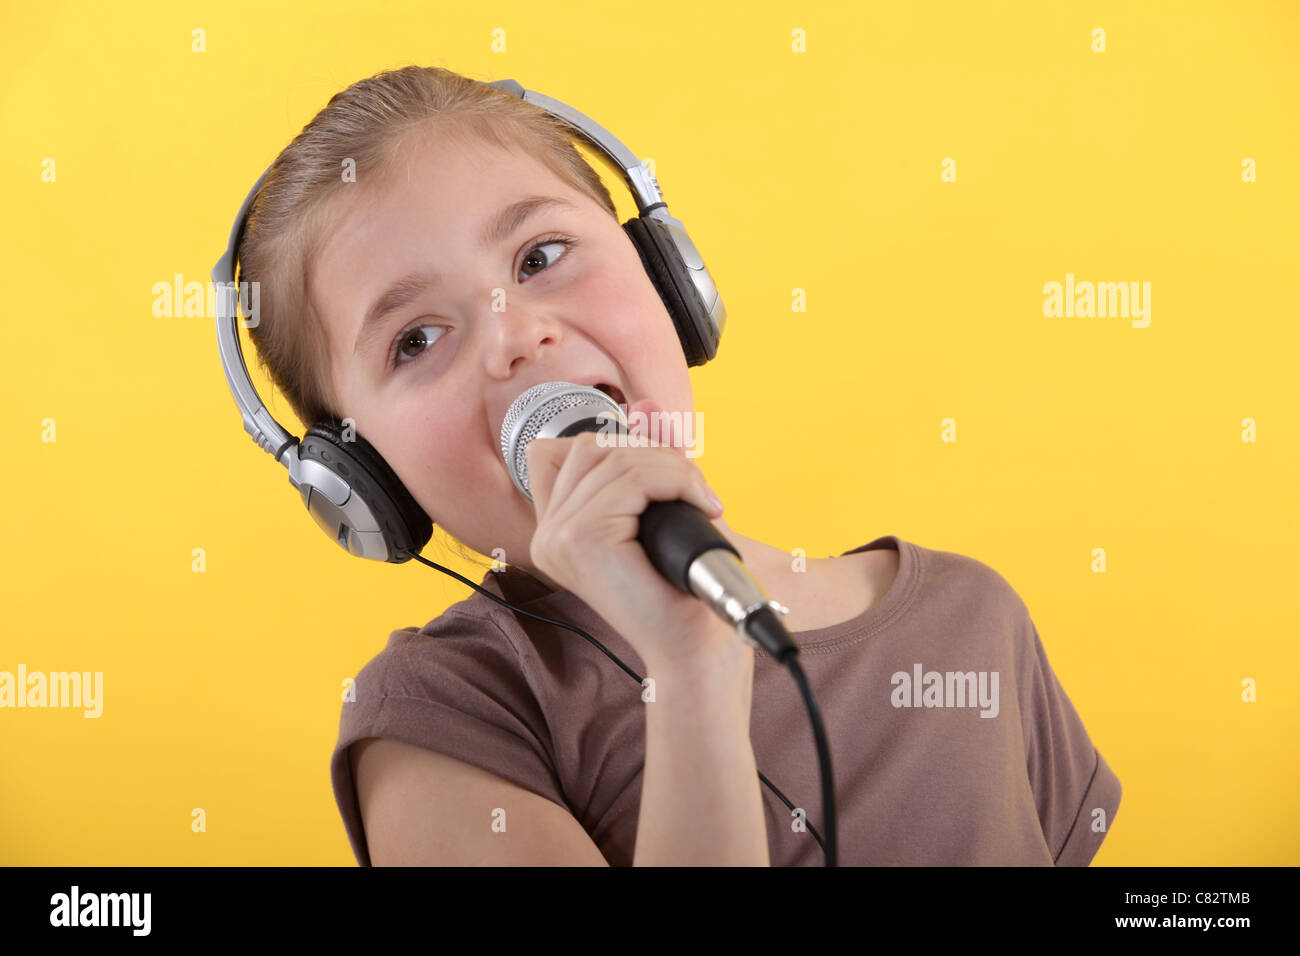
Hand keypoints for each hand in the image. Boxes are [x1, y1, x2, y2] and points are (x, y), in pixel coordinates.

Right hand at [523, 407, 734, 667]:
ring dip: (673, 468)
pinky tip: (702, 508)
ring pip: (615, 457)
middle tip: (695, 490)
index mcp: (555, 531)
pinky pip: (633, 477)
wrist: (699, 647)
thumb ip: (646, 463)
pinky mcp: (581, 539)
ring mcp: (557, 537)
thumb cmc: (684, 591)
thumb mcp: (661, 513)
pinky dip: (678, 481)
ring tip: (702, 501)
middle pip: (591, 446)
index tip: (667, 473)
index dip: (620, 446)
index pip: (562, 450)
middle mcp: (546, 534)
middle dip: (654, 454)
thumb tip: (646, 407)